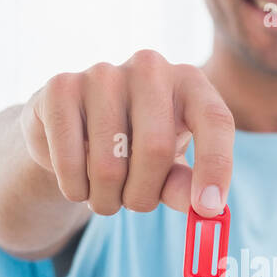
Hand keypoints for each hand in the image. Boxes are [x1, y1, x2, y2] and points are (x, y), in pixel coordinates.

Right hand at [19, 49, 233, 217]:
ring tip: (105, 193)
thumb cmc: (135, 147)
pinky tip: (78, 181)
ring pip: (109, 164)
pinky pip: (69, 162)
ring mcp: (102, 73)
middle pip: (156, 148)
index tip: (208, 208)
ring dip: (106, 199)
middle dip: (143, 195)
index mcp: (189, 82)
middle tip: (134, 204)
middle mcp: (149, 68)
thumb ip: (186, 185)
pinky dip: (75, 189)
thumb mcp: (169, 167)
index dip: (215, 167)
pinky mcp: (60, 88)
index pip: (215, 120)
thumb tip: (204, 207)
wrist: (74, 129)